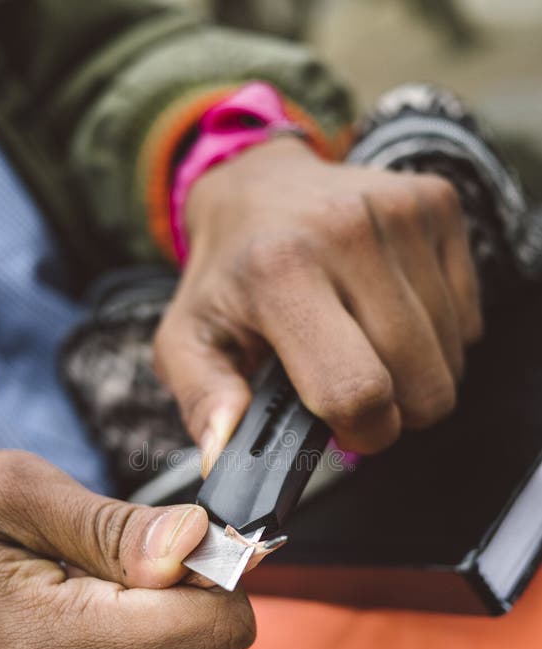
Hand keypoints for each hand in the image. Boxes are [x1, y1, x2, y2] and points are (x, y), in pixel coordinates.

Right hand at [0, 451, 254, 648]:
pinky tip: (74, 603)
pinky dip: (131, 631)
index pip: (211, 631)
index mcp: (48, 647)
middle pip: (203, 648)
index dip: (215, 570)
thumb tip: (202, 544)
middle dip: (183, 588)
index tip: (186, 532)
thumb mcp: (17, 491)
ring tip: (81, 575)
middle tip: (119, 547)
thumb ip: (118, 527)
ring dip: (154, 610)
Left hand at [154, 137, 481, 468]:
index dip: (361, 432)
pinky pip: (467, 317)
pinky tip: (390, 313)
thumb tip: (222, 458)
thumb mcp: (187, 340)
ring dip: (415, 373)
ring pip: (450, 355)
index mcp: (279, 270)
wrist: (256, 184)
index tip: (343, 427)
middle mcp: (346, 230)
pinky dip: (436, 336)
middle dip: (395, 411)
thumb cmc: (226, 275)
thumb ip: (203, 402)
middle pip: (420, 382)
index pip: (356, 389)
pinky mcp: (436, 203)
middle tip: (352, 387)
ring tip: (365, 345)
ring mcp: (400, 211)